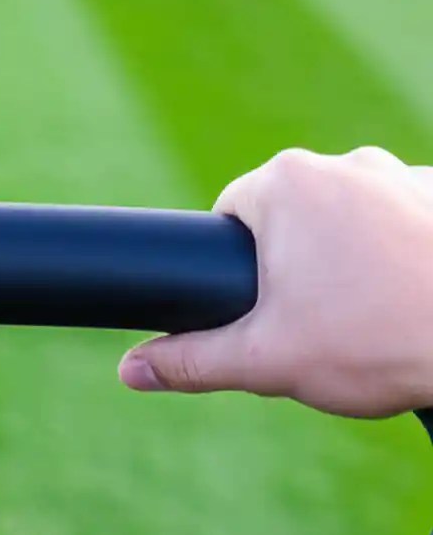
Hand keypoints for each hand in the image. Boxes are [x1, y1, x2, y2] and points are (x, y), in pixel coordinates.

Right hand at [119, 146, 432, 417]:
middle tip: (314, 322)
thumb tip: (129, 371)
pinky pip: (399, 222)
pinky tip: (409, 301)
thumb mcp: (268, 360)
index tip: (262, 307)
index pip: (229, 214)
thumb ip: (190, 361)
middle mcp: (344, 163)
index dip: (234, 268)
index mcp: (287, 186)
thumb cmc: (380, 340)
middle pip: (290, 217)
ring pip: (346, 220)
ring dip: (346, 261)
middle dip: (292, 267)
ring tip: (368, 318)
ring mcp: (403, 173)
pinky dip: (396, 257)